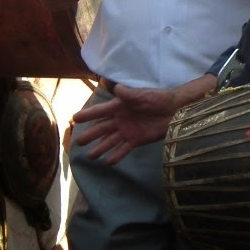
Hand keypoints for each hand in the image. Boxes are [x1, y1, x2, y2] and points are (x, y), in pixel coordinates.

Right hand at [72, 81, 202, 163]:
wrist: (174, 110)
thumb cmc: (157, 98)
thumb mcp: (142, 94)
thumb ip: (128, 93)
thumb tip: (116, 88)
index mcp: (119, 107)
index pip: (100, 111)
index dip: (88, 114)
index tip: (74, 118)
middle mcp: (120, 120)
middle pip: (101, 128)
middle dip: (90, 135)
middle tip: (77, 142)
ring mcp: (127, 131)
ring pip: (109, 141)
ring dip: (100, 148)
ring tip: (90, 156)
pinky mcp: (136, 140)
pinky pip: (123, 149)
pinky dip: (116, 156)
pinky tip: (108, 162)